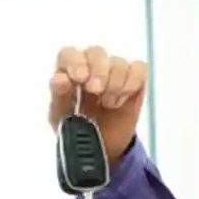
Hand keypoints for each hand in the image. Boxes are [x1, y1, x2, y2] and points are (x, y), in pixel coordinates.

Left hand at [48, 45, 146, 164]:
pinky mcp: (134, 79)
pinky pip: (138, 69)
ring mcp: (114, 71)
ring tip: (108, 104)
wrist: (102, 147)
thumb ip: (59, 97)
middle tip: (96, 90)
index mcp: (68, 71)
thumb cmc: (77, 127)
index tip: (79, 78)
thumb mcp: (62, 117)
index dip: (75, 61)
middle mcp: (91, 66)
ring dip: (114, 82)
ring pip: (118, 61)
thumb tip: (59, 80)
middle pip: (96, 52)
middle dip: (98, 70)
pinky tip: (122, 99)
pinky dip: (131, 83)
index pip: (69, 54)